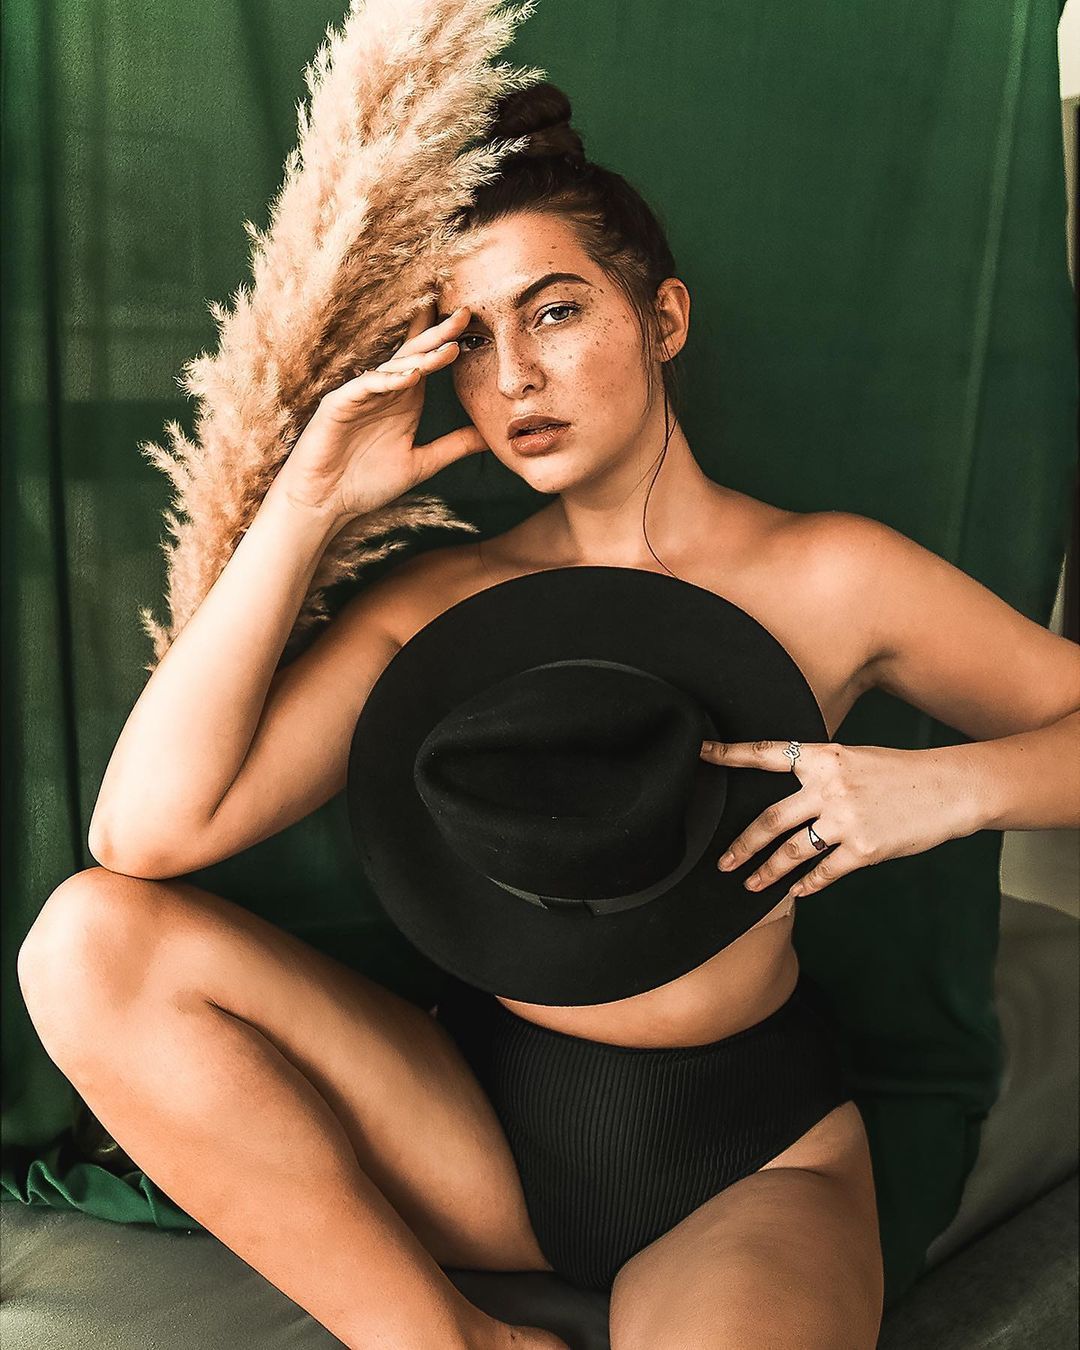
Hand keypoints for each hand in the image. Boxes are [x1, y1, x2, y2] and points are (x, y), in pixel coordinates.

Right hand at [272, 301, 486, 522]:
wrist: (325, 503)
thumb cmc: (365, 483)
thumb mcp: (420, 464)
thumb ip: (453, 446)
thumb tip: (489, 436)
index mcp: (404, 399)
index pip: (427, 362)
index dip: (447, 341)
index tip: (473, 323)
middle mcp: (384, 391)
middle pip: (414, 354)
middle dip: (438, 334)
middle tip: (463, 313)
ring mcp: (360, 395)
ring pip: (393, 367)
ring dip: (420, 358)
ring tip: (447, 348)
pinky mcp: (338, 405)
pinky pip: (365, 387)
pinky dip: (387, 381)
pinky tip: (409, 377)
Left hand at [699, 738, 973, 900]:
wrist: (949, 789)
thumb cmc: (900, 774)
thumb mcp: (854, 759)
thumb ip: (818, 772)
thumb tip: (787, 792)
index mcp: (823, 757)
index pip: (767, 753)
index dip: (731, 753)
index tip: (701, 753)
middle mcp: (829, 786)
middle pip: (771, 817)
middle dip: (742, 844)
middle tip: (721, 862)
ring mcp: (846, 818)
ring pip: (792, 850)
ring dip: (768, 872)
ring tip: (750, 885)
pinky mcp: (865, 847)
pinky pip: (825, 871)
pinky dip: (808, 884)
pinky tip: (796, 892)